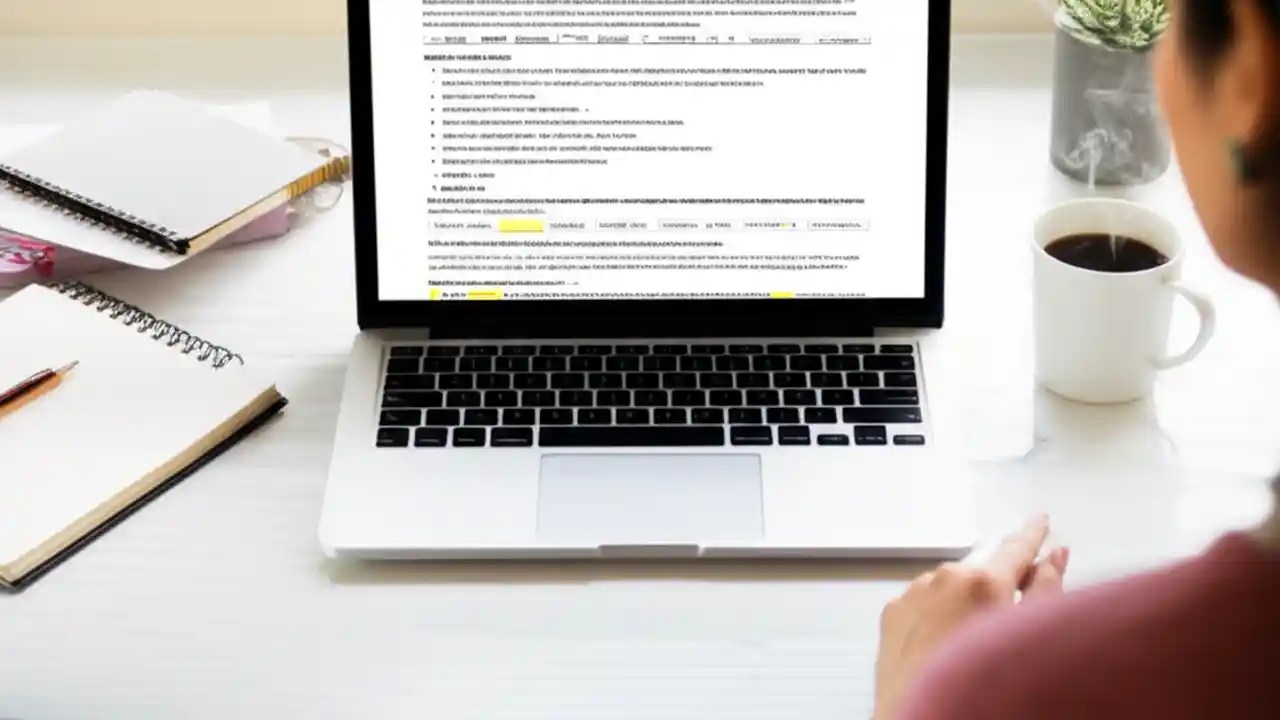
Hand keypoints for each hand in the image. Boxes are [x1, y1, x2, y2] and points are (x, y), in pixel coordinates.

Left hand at [872, 515, 1069, 719]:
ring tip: (977, 642)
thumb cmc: (977, 689)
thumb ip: (1047, 592)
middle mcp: (944, 580)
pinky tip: (947, 644)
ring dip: (967, 600)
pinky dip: (938, 614)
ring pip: (951, 585)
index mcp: (983, 582)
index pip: (1016, 546)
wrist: (922, 718)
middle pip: (984, 568)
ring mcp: (913, 595)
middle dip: (1001, 580)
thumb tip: (1055, 559)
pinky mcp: (892, 613)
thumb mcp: (1031, 637)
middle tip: (1016, 605)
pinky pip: (924, 602)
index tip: (1040, 523)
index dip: (1032, 534)